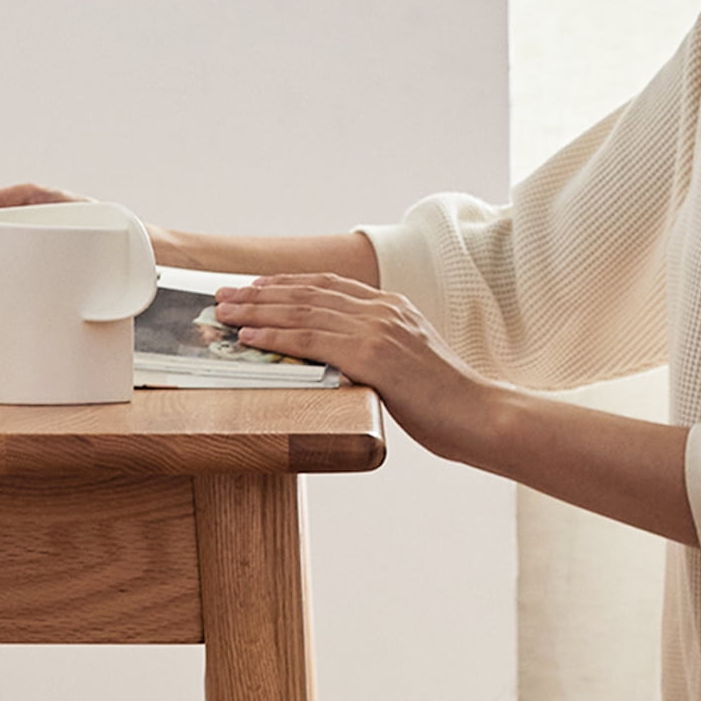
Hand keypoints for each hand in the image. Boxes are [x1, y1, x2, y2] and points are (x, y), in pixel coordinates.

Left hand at [212, 275, 498, 463]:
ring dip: (256, 311)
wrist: (477, 415)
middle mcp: (382, 310)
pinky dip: (274, 338)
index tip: (253, 287)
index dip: (284, 285)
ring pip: (302, 312)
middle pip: (307, 293)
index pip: (326, 286)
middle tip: (223, 295)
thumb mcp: (406, 366)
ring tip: (224, 313)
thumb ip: (375, 353)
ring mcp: (377, 329)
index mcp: (391, 307)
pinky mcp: (372, 356)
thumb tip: (341, 361)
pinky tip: (248, 339)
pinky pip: (311, 341)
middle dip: (259, 293)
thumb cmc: (444, 403)